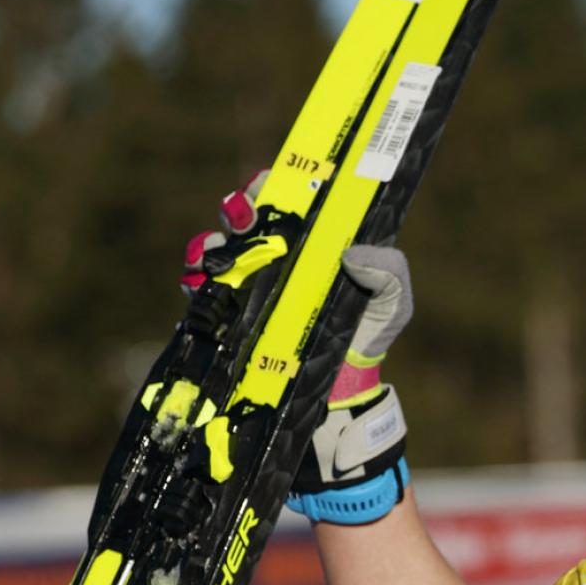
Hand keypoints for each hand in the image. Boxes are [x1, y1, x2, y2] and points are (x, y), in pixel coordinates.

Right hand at [179, 171, 415, 523]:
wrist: (340, 401)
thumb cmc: (363, 343)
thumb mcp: (390, 308)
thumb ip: (389, 276)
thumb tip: (358, 252)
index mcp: (313, 248)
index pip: (290, 206)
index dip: (277, 187)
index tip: (275, 183)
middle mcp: (278, 262)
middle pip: (246, 222)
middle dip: (238, 210)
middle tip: (245, 215)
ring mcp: (249, 290)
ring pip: (217, 251)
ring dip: (211, 243)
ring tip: (216, 250)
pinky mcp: (229, 320)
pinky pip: (201, 293)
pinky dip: (195, 281)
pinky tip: (199, 282)